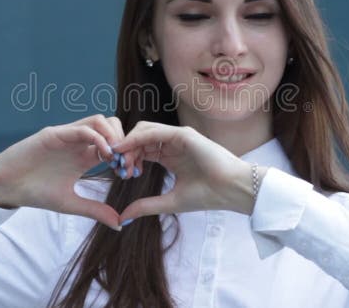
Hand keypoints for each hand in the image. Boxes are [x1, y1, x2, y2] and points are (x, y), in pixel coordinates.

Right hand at [0, 114, 125, 229]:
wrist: (4, 187)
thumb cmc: (34, 193)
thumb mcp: (70, 203)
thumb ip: (94, 210)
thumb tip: (119, 223)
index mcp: (84, 155)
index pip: (113, 143)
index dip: (126, 155)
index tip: (130, 173)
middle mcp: (78, 142)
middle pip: (110, 125)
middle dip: (124, 141)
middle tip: (125, 163)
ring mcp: (67, 135)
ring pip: (99, 121)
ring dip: (113, 135)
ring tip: (115, 158)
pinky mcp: (54, 134)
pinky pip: (81, 128)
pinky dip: (97, 138)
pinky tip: (103, 155)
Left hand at [110, 121, 265, 222]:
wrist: (231, 191)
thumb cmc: (208, 195)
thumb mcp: (169, 201)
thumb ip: (146, 206)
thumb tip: (123, 218)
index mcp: (171, 156)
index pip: (142, 150)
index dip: (127, 158)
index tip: (119, 173)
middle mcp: (173, 144)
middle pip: (139, 138)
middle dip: (125, 150)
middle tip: (116, 166)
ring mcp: (178, 137)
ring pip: (144, 131)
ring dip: (128, 143)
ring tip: (120, 159)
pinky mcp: (183, 134)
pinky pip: (155, 131)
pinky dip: (138, 138)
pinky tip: (127, 149)